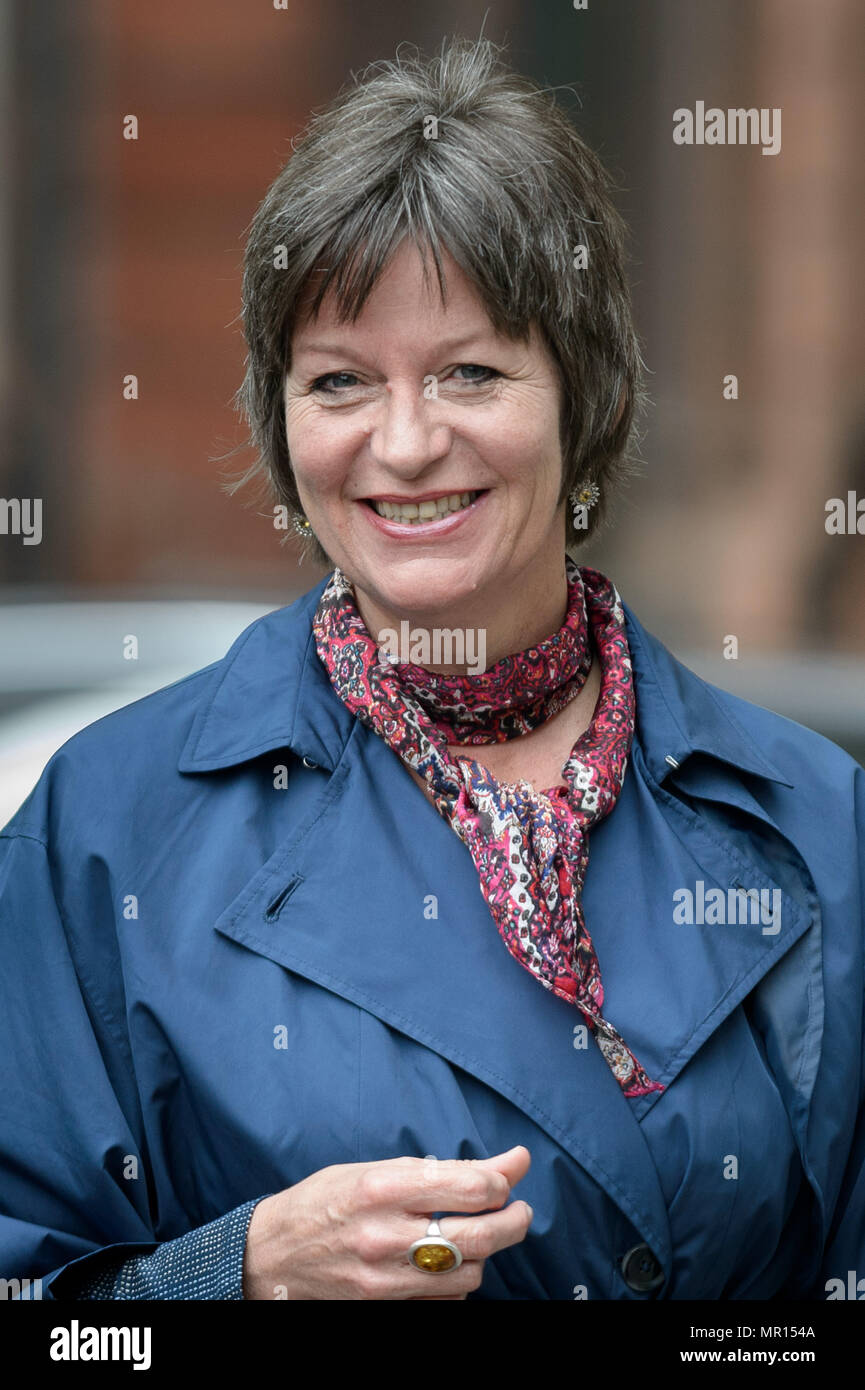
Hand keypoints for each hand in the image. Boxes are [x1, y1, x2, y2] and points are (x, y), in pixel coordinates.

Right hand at [242, 1145, 531, 1299]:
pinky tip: (449, 1262)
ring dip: (486, 1253)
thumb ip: (440, 1168)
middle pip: (480, 1236)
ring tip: (478, 1234)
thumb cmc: (323, 1201)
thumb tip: (507, 1163)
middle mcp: (386, 1235)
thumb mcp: (374, 1169)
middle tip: (519, 1211)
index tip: (510, 1174)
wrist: (271, 1257)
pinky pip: (447, 1299)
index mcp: (383, 1188)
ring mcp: (386, 1278)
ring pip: (470, 1273)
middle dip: (515, 1221)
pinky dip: (459, 1280)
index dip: (503, 1180)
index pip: (470, 1187)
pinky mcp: (386, 1305)